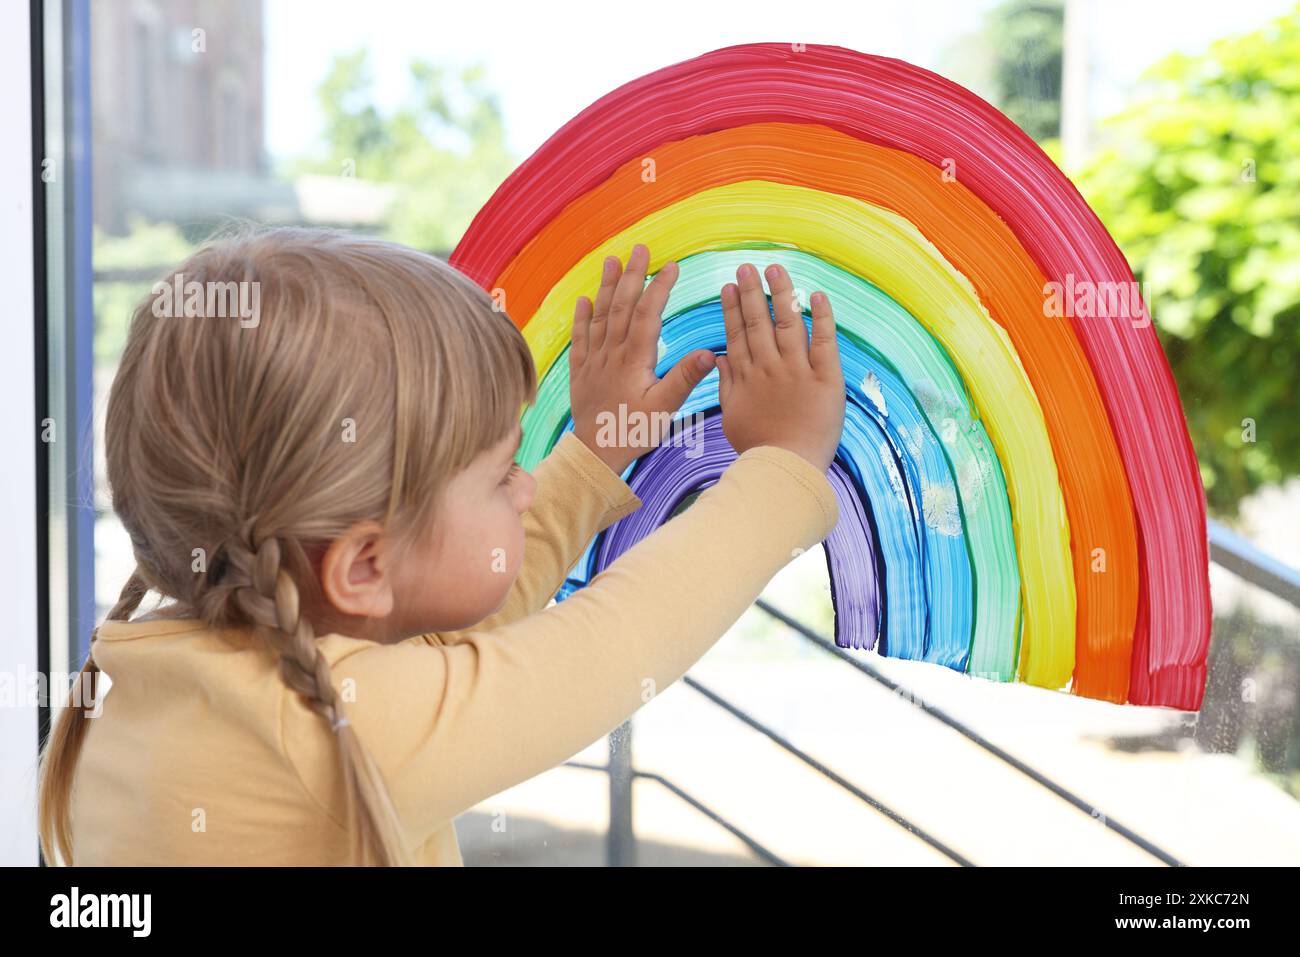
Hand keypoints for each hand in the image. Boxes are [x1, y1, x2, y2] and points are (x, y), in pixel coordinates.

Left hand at [570, 244, 716, 475]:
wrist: (594, 454)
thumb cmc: (632, 432)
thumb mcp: (665, 409)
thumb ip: (685, 378)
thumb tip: (709, 353)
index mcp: (635, 359)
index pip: (647, 314)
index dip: (659, 288)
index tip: (671, 265)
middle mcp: (612, 353)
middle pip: (622, 306)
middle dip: (633, 275)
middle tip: (640, 248)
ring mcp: (594, 361)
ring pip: (601, 316)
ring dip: (607, 287)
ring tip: (613, 260)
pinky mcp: (581, 372)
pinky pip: (580, 338)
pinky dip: (582, 317)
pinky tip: (584, 299)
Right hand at [715, 263, 844, 471]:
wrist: (787, 468)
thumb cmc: (759, 448)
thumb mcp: (732, 416)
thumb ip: (726, 385)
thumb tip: (718, 359)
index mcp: (746, 378)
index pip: (736, 335)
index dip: (732, 309)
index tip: (728, 287)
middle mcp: (769, 368)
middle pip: (758, 322)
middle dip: (751, 292)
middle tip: (746, 267)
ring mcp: (797, 370)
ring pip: (787, 323)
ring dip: (780, 293)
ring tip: (774, 269)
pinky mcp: (825, 377)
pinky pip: (823, 340)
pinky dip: (821, 316)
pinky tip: (816, 295)